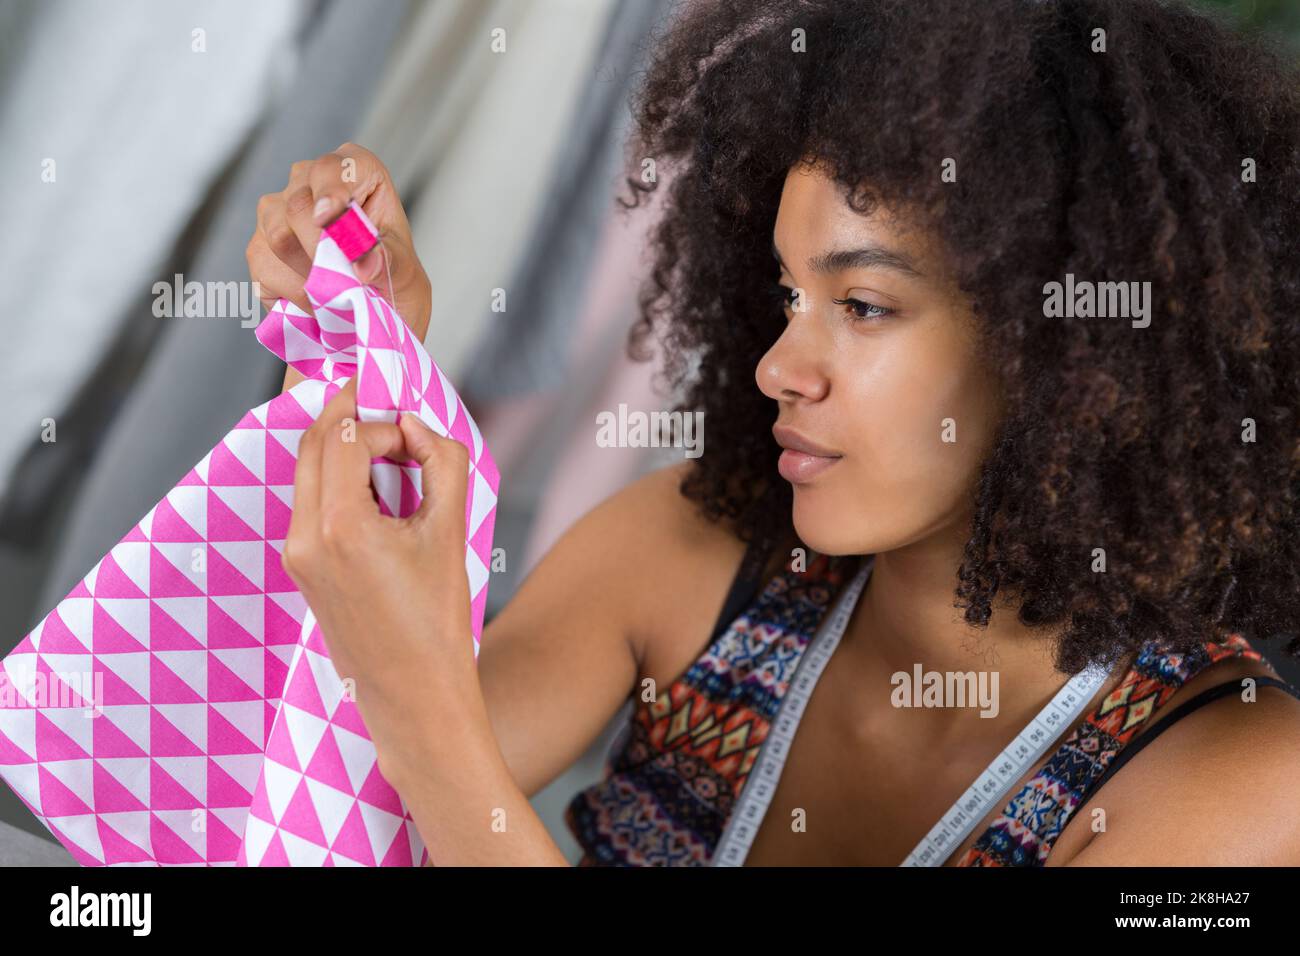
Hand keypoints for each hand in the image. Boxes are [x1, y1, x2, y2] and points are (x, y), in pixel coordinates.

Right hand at [245, 142, 431, 340]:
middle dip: (322, 251)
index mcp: (354, 171)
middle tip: (348, 283)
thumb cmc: (393, 277)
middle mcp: (308, 181)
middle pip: (299, 206)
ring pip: (278, 238)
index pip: (333, 169)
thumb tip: (364, 264)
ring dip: (311, 277)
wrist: (375, 307)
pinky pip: (265, 268)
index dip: (330, 191)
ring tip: (340, 294)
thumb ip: (388, 263)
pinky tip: (317, 301)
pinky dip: (294, 294)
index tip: (329, 217)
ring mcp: (277, 211)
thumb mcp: (405, 271)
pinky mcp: (259, 246)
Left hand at [280, 377, 475, 780]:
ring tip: (391, 451)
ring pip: (306, 470)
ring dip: (343, 446)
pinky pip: (309, 501)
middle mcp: (304, 537)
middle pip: (312, 442)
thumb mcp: (450, 532)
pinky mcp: (300, 569)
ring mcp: (295, 555)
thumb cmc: (438, 622)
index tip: (419, 439)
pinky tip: (377, 489)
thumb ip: (442, 463)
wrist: (415, 697)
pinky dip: (337, 479)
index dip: (383, 420)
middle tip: (389, 407)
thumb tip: (417, 426)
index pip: (346, 434)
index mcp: (340, 526)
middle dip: (350, 416)